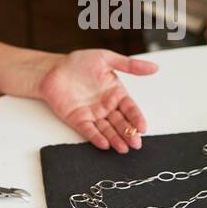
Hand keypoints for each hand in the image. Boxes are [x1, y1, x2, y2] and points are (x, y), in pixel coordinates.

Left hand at [37, 49, 157, 152]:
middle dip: (129, 133)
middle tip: (136, 143)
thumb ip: (130, 66)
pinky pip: (89, 131)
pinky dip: (96, 138)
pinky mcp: (78, 120)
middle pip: (121, 122)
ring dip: (115, 139)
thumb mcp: (107, 59)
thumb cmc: (78, 62)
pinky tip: (105, 144)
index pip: (130, 108)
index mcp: (116, 93)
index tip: (143, 127)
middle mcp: (106, 106)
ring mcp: (93, 114)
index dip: (137, 118)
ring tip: (122, 148)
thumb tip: (154, 68)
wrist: (52, 69)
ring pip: (107, 129)